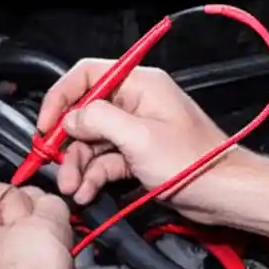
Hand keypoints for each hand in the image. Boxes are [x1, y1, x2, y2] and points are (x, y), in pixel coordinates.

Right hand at [39, 59, 248, 220]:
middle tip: (55, 163)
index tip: (46, 124)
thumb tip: (71, 118)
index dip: (60, 97)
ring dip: (78, 164)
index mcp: (140, 84)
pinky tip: (87, 191)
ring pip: (92, 141)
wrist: (222, 193)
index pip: (87, 75)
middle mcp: (136, 102)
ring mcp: (137, 130)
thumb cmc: (195, 162)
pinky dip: (93, 176)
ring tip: (73, 186)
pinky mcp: (138, 154)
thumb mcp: (139, 137)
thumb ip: (99, 121)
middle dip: (68, 141)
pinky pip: (105, 160)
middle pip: (85, 113)